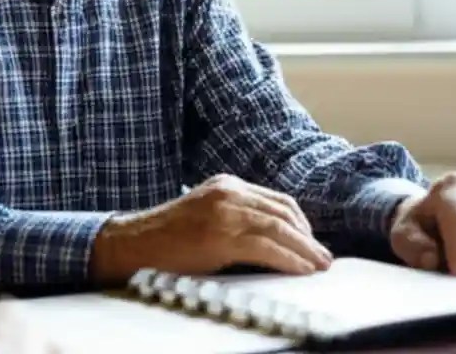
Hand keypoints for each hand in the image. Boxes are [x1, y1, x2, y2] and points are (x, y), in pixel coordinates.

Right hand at [91, 174, 331, 282]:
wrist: (133, 244)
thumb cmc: (167, 238)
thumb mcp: (205, 215)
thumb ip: (236, 219)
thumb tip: (275, 242)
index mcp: (226, 185)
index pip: (277, 200)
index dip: (301, 223)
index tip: (312, 243)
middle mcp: (228, 192)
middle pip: (283, 211)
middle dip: (308, 237)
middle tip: (322, 258)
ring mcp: (224, 212)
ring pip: (280, 227)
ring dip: (305, 250)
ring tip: (318, 267)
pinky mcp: (220, 236)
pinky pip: (266, 247)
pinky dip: (289, 260)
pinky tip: (300, 270)